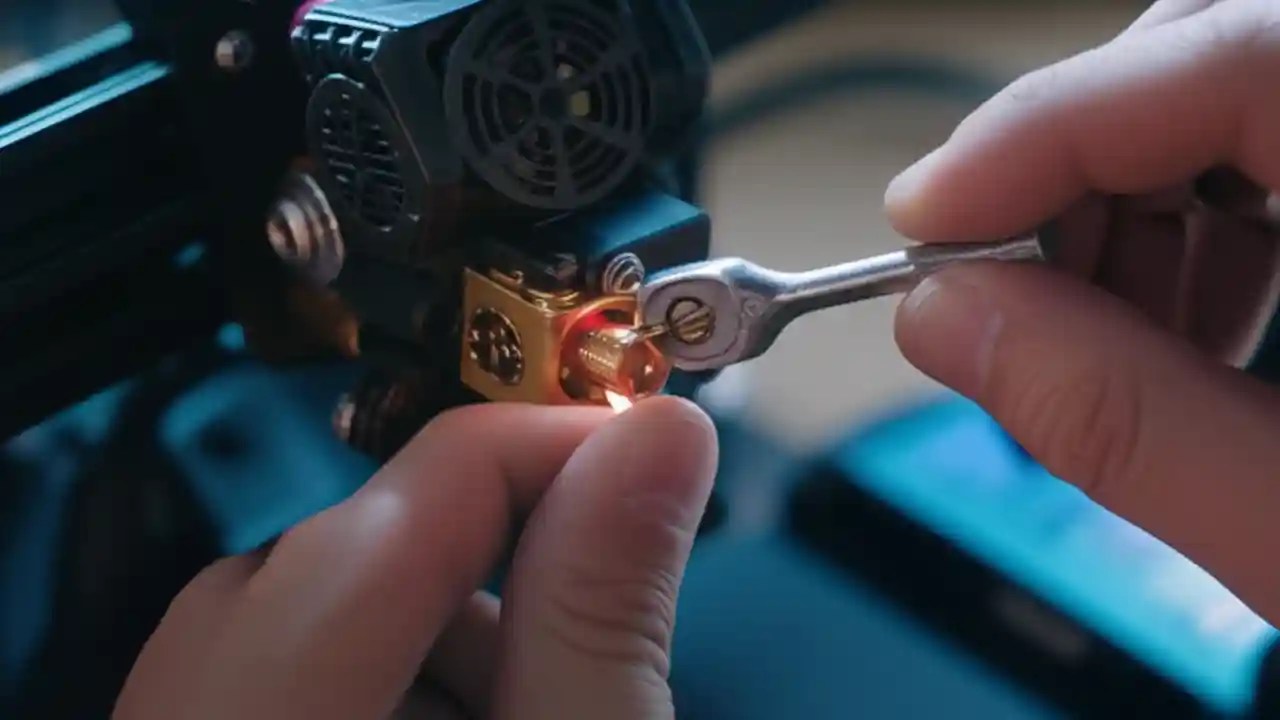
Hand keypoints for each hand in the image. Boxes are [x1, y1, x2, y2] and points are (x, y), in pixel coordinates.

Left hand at [112, 397, 717, 719]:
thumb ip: (608, 608)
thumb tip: (656, 437)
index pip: (405, 500)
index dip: (549, 441)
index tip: (646, 444)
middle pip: (349, 546)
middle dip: (502, 545)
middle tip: (599, 588)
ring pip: (320, 600)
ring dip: (454, 620)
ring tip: (538, 701)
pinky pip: (289, 662)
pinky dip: (397, 667)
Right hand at [887, 0, 1279, 621]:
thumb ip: (1117, 421)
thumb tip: (949, 321)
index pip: (1235, 55)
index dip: (1048, 127)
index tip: (928, 216)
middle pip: (1220, 47)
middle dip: (1082, 170)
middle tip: (1013, 298)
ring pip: (1232, 94)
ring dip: (1128, 209)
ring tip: (1110, 345)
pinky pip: (1273, 146)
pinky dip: (1191, 228)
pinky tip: (1189, 332)